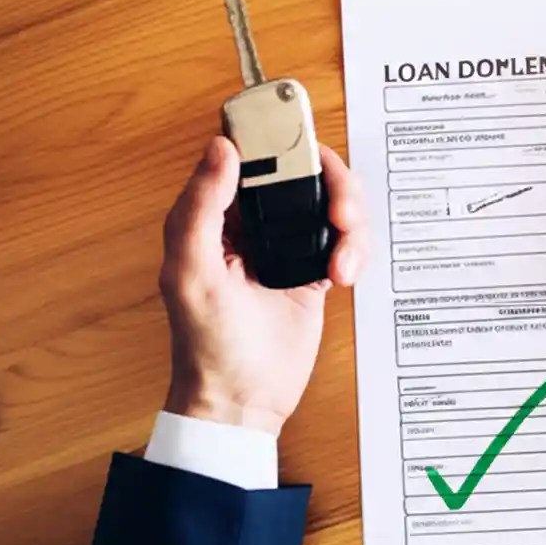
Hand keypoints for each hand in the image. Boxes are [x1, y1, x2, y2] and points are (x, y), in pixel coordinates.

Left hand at [158, 136, 368, 434]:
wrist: (244, 402)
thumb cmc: (206, 346)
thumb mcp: (192, 272)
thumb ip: (202, 208)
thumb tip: (221, 149)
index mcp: (214, 215)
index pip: (251, 153)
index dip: (281, 142)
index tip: (306, 149)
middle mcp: (252, 223)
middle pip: (304, 171)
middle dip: (332, 185)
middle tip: (340, 214)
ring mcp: (286, 244)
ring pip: (330, 201)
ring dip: (348, 221)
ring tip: (343, 259)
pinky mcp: (313, 267)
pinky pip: (345, 237)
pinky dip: (354, 248)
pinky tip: (343, 274)